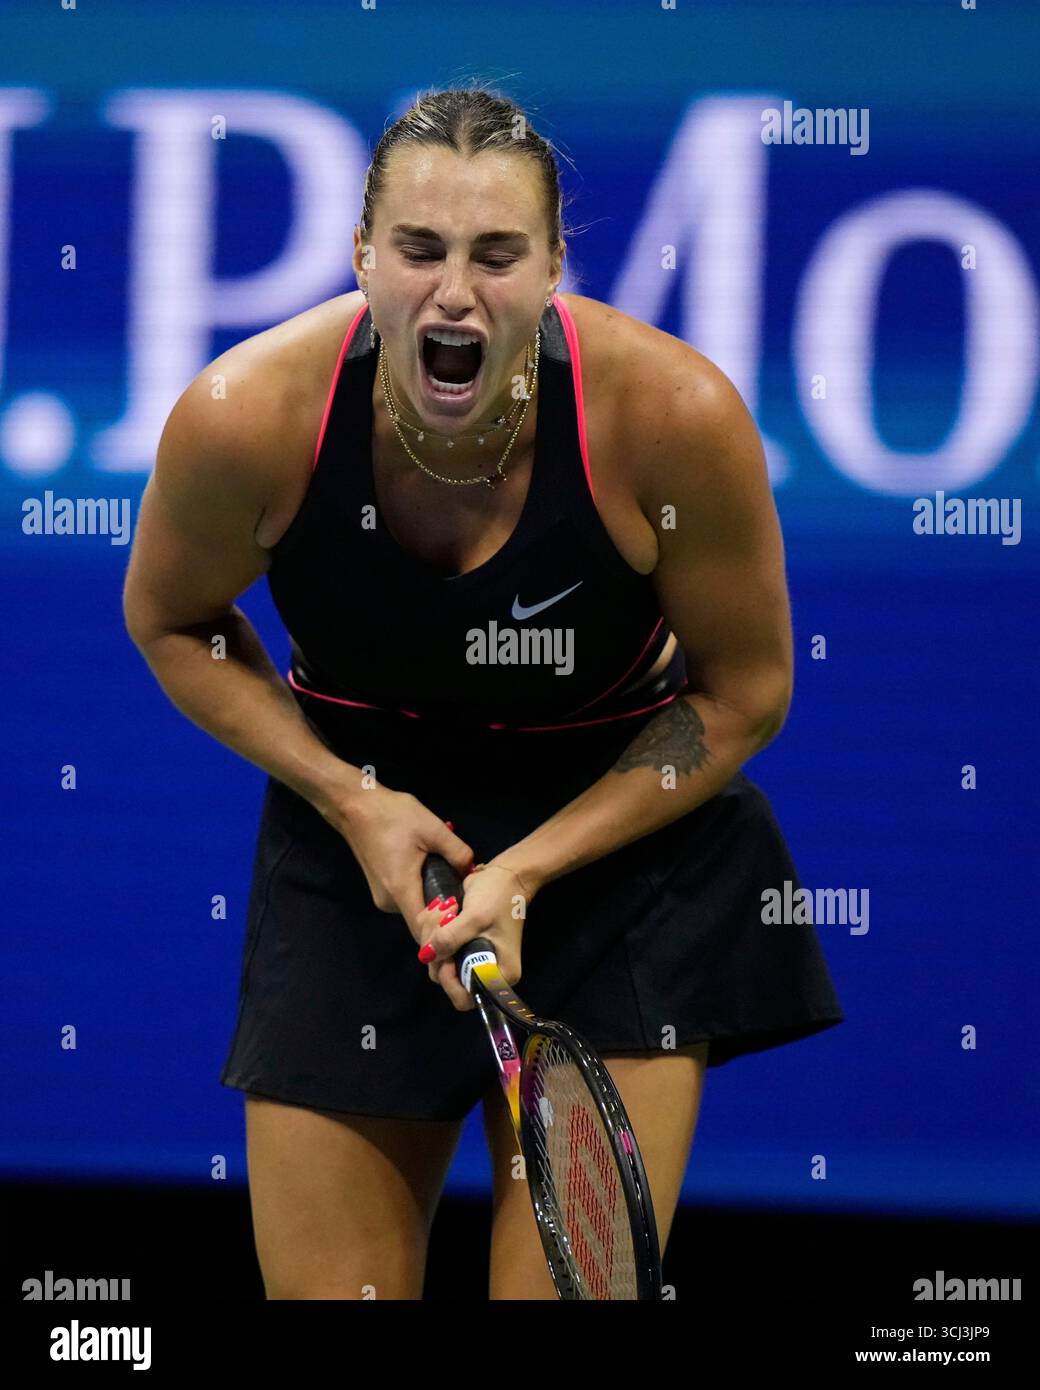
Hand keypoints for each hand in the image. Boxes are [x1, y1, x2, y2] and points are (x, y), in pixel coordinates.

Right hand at [319, 780, 472, 924]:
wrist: (355, 805)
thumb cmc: (392, 815)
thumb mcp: (433, 829)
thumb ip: (457, 852)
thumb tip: (472, 871)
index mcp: (401, 889)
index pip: (423, 931)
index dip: (444, 930)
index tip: (463, 917)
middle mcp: (389, 901)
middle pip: (420, 922)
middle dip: (443, 912)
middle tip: (464, 892)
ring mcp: (382, 896)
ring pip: (414, 909)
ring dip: (432, 899)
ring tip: (449, 877)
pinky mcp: (380, 888)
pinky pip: (406, 898)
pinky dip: (421, 891)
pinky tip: (431, 872)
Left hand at [414, 863, 531, 1010]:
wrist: (505, 875)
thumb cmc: (498, 897)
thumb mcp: (475, 918)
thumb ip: (450, 939)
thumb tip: (427, 955)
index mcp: (498, 975)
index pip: (464, 997)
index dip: (449, 980)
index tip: (445, 954)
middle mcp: (484, 972)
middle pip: (445, 978)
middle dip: (437, 950)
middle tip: (443, 921)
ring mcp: (470, 958)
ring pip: (437, 960)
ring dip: (432, 935)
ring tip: (445, 910)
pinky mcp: (460, 944)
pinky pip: (437, 946)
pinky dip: (432, 929)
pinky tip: (442, 910)